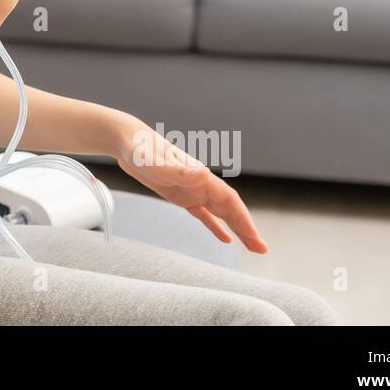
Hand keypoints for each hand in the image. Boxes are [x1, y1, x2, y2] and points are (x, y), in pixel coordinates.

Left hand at [115, 123, 269, 253]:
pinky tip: (226, 238)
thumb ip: (178, 170)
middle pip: (230, 209)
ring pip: (220, 213)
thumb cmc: (140, 148)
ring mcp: (191, 190)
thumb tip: (203, 173)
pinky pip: (203, 214)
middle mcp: (200, 184)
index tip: (255, 238)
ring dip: (237, 228)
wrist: (128, 139)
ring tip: (253, 246)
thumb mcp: (155, 161)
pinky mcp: (180, 195)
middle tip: (262, 250)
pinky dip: (215, 226)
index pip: (229, 201)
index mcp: (199, 177)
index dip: (244, 220)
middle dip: (246, 228)